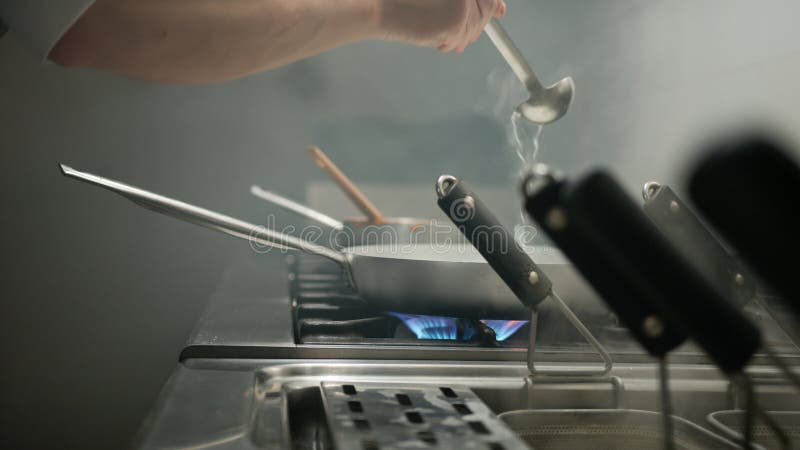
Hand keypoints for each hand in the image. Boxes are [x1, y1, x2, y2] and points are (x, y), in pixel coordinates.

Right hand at [377, 0, 506, 52]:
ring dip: (455, 36)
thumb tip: (501, 10)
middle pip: (484, 16)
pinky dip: (444, 43)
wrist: (382, 6)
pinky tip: (430, 35)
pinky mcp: (456, 21)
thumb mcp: (442, 0)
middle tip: (445, 26)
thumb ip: (471, 3)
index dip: (493, 6)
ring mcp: (463, 5)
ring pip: (472, 31)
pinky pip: (459, 41)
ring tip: (433, 28)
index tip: (499, 12)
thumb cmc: (405, 1)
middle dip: (471, 26)